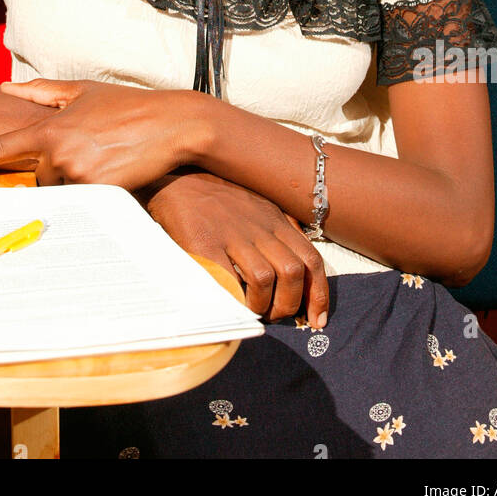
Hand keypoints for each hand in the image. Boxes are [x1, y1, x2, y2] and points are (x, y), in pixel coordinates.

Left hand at [0, 78, 204, 189]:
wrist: (174, 123)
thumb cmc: (129, 105)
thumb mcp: (83, 92)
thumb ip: (40, 92)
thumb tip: (2, 86)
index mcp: (48, 126)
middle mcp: (57, 151)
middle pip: (39, 179)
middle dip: (60, 172)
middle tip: (96, 153)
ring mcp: (77, 173)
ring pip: (63, 192)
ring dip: (81, 182)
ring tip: (111, 160)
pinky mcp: (99, 193)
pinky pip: (86, 203)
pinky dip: (99, 193)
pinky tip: (121, 172)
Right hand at [145, 171, 329, 329]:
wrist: (178, 176)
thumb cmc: (219, 197)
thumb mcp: (258, 206)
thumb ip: (280, 231)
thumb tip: (299, 270)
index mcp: (276, 219)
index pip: (311, 259)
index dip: (318, 294)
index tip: (316, 319)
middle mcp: (260, 225)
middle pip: (292, 273)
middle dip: (289, 304)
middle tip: (275, 316)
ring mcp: (232, 233)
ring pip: (264, 278)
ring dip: (262, 304)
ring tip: (252, 311)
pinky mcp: (205, 242)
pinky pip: (228, 279)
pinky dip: (234, 299)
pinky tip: (232, 305)